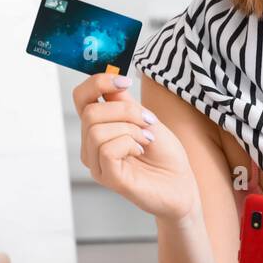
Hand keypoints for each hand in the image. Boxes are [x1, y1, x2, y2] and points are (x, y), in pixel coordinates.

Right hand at [71, 72, 198, 220]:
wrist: (182, 185)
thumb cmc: (165, 155)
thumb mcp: (146, 119)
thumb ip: (124, 102)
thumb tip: (109, 77)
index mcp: (99, 127)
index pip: (81, 97)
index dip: (98, 82)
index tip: (124, 82)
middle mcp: (92, 145)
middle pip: (91, 112)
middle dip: (125, 111)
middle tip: (148, 123)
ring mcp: (97, 163)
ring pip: (97, 130)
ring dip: (130, 129)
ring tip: (146, 140)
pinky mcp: (107, 177)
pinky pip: (108, 149)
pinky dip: (130, 143)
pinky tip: (141, 151)